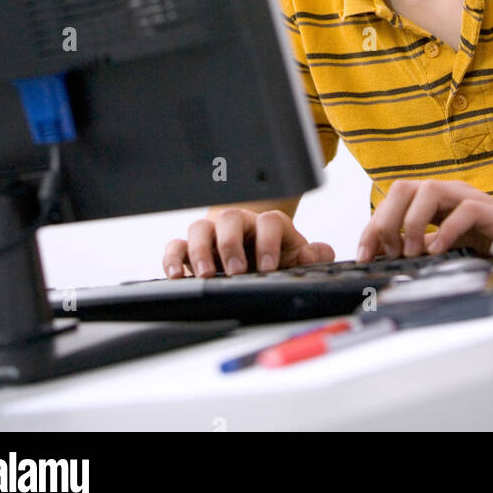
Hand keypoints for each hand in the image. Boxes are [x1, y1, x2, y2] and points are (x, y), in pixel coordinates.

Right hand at [162, 209, 335, 277]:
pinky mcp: (191, 251)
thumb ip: (313, 256)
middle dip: (231, 244)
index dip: (268, 242)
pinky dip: (173, 258)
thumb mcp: (297, 257)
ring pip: (200, 227)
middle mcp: (238, 224)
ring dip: (201, 250)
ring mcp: (212, 235)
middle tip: (237, 271)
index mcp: (267, 225)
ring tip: (207, 275)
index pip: (269, 221)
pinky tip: (176, 275)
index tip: (268, 267)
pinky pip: (176, 245)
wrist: (254, 258)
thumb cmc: (275, 257)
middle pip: (230, 217)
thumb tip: (319, 252)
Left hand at [355, 179, 492, 260]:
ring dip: (412, 222)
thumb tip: (385, 259)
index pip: (393, 201)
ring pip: (429, 189)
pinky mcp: (490, 212)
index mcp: (433, 201)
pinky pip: (465, 210)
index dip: (373, 226)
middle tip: (390, 251)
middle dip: (388, 219)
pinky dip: (447, 230)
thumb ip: (419, 248)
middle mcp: (448, 194)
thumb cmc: (488, 243)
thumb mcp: (445, 247)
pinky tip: (439, 250)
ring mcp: (469, 199)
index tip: (364, 254)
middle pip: (404, 187)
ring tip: (412, 252)